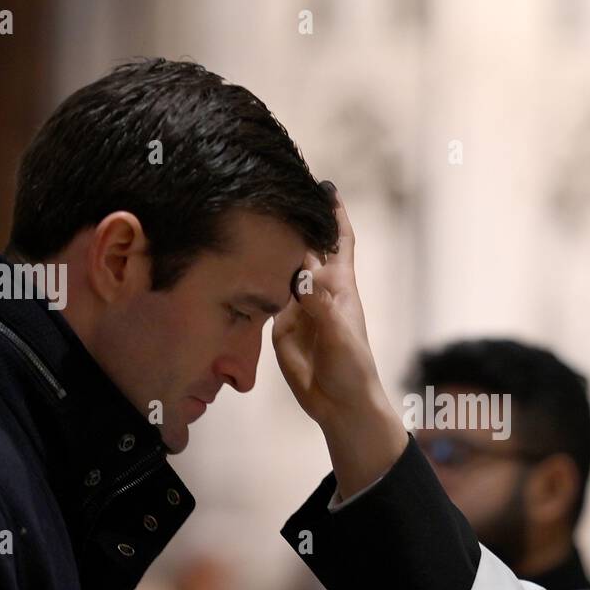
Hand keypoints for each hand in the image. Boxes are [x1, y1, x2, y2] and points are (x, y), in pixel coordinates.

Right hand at [273, 186, 406, 494]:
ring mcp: (296, 305)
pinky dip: (253, 276)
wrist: (339, 404)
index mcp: (339, 286)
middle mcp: (316, 289)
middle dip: (294, 220)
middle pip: (305, 245)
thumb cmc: (352, 368)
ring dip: (270, 246)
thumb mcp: (339, 336)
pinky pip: (263, 293)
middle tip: (272, 190)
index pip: (338, 240)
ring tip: (248, 216)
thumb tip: (303, 274)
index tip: (323, 185)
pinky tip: (237, 260)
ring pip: (281, 266)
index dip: (333, 213)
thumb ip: (320, 306)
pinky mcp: (278, 323)